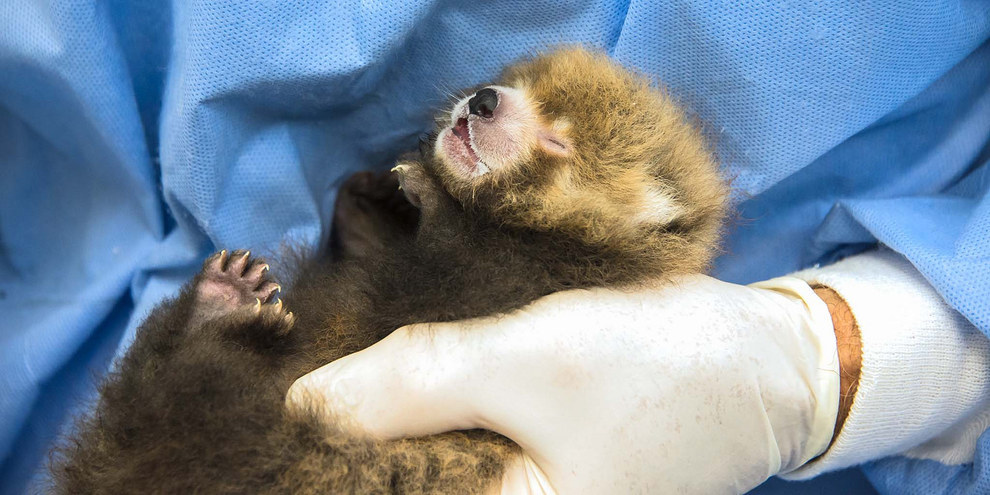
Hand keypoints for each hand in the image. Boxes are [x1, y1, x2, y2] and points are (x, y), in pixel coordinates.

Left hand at [286, 275, 840, 493]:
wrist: (768, 359)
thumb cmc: (662, 369)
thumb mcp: (532, 365)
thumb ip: (416, 384)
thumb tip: (304, 404)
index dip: (325, 462)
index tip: (267, 417)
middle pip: (402, 479)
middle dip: (355, 433)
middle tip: (294, 376)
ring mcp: (526, 491)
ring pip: (428, 459)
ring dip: (390, 414)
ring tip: (345, 366)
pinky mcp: (534, 461)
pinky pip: (463, 440)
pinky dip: (432, 406)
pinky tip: (405, 370)